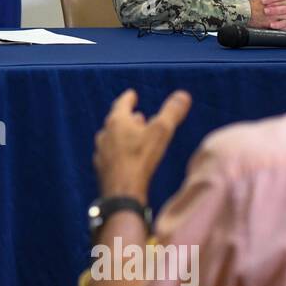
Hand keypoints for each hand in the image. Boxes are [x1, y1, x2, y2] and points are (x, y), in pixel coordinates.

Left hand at [93, 89, 191, 203]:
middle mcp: (105, 134)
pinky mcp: (102, 169)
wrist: (121, 191)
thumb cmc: (140, 159)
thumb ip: (172, 112)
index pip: (122, 104)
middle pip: (116, 121)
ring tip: (132, 135)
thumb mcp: (161, 131)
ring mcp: (101, 152)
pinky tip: (125, 158)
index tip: (132, 94)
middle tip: (137, 115)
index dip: (129, 98)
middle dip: (128, 117)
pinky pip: (110, 155)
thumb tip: (183, 94)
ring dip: (122, 135)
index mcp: (117, 122)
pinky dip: (118, 152)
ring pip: (112, 138)